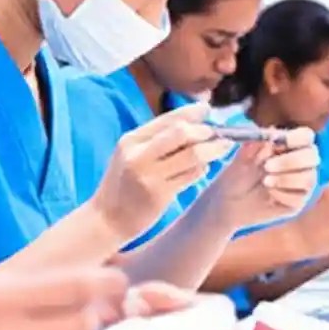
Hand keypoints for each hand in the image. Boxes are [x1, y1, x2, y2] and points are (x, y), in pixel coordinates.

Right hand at [91, 104, 232, 238]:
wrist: (106, 219)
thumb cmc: (122, 184)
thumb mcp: (129, 155)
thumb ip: (154, 139)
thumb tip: (190, 121)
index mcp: (131, 141)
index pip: (167, 119)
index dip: (191, 113)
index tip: (207, 110)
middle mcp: (138, 155)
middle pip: (181, 133)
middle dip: (205, 131)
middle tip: (219, 134)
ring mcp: (149, 176)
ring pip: (192, 155)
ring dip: (212, 150)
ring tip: (222, 148)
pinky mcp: (159, 195)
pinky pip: (190, 177)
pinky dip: (201, 170)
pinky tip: (203, 169)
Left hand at [200, 127, 320, 229]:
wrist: (228, 201)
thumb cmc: (237, 174)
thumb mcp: (242, 157)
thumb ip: (257, 145)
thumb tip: (272, 135)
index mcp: (289, 145)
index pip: (306, 136)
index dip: (298, 137)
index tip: (283, 140)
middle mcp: (300, 162)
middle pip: (312, 156)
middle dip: (290, 161)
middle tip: (267, 166)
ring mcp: (301, 182)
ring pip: (308, 178)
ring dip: (286, 179)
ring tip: (265, 182)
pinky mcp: (297, 201)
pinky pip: (300, 197)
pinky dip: (283, 194)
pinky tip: (269, 194)